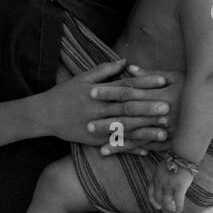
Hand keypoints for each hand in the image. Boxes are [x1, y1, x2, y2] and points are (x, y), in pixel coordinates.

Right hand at [40, 60, 179, 151]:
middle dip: (148, 108)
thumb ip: (104, 70)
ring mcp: (97, 126)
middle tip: (168, 107)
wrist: (43, 116)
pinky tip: (146, 151)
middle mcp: (99, 109)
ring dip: (144, 131)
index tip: (163, 80)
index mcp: (99, 92)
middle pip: (127, 108)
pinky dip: (130, 149)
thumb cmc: (64, 94)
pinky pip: (114, 145)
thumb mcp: (82, 78)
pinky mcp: (93, 140)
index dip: (144, 82)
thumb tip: (125, 61)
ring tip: (164, 132)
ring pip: (124, 129)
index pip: (125, 85)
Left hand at [149, 162, 192, 212]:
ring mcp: (169, 185)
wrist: (183, 154)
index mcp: (155, 177)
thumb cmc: (176, 159)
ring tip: (174, 209)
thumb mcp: (163, 167)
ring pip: (166, 202)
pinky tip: (179, 209)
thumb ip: (161, 176)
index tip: (157, 206)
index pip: (150, 193)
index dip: (153, 201)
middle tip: (167, 207)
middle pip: (158, 199)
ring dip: (170, 207)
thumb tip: (166, 184)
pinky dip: (178, 206)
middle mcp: (160, 183)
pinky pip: (178, 201)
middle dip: (162, 205)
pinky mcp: (179, 187)